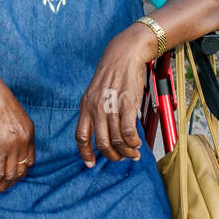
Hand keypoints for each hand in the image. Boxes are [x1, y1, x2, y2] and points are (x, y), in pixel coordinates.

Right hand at [0, 76, 34, 195]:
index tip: (12, 179)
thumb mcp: (14, 120)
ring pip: (10, 175)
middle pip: (21, 171)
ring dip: (1, 186)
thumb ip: (15, 136)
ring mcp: (11, 146)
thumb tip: (6, 153)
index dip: (21, 173)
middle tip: (2, 190)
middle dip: (11, 184)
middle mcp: (23, 142)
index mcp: (30, 134)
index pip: (29, 162)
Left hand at [75, 25, 155, 166]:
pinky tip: (137, 143)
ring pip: (117, 140)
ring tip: (133, 153)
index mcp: (85, 105)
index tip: (90, 164)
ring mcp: (111, 106)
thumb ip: (95, 110)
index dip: (85, 153)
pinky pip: (128, 132)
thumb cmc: (112, 73)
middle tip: (120, 158)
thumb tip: (100, 132)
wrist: (124, 54)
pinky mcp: (127, 103)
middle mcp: (96, 108)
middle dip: (112, 156)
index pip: (81, 136)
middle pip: (101, 143)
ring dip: (127, 151)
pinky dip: (133, 142)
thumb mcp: (95, 92)